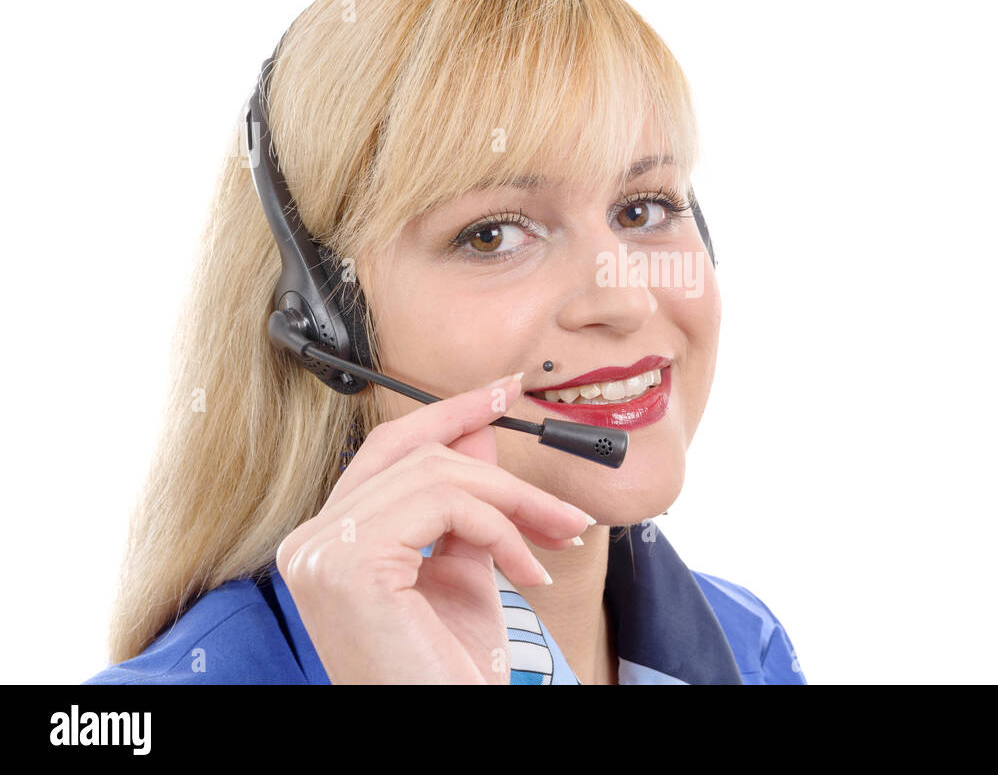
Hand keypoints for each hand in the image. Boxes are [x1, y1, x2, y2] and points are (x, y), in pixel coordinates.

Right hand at [276, 373, 592, 682]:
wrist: (447, 725)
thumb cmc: (448, 671)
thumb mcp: (464, 572)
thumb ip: (467, 505)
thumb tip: (481, 434)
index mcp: (329, 541)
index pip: (387, 450)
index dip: (447, 415)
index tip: (502, 393)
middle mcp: (311, 541)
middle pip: (419, 456)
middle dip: (505, 474)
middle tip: (565, 509)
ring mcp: (323, 551)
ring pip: (440, 475)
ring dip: (518, 506)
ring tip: (559, 542)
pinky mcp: (351, 564)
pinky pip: (449, 506)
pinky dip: (505, 530)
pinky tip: (529, 573)